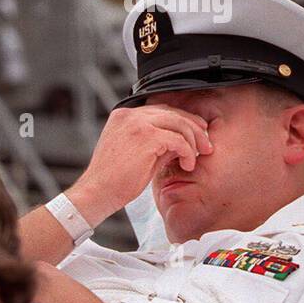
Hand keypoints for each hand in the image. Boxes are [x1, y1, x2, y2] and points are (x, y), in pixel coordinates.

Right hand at [70, 103, 213, 225]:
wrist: (97, 193)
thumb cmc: (114, 179)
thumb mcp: (137, 153)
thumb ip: (158, 142)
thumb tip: (183, 140)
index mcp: (124, 115)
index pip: (161, 109)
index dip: (183, 120)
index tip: (197, 132)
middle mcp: (130, 115)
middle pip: (173, 112)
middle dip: (194, 127)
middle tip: (206, 144)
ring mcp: (138, 124)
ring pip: (179, 122)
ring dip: (194, 140)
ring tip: (198, 156)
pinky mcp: (147, 137)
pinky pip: (178, 140)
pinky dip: (188, 151)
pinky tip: (187, 164)